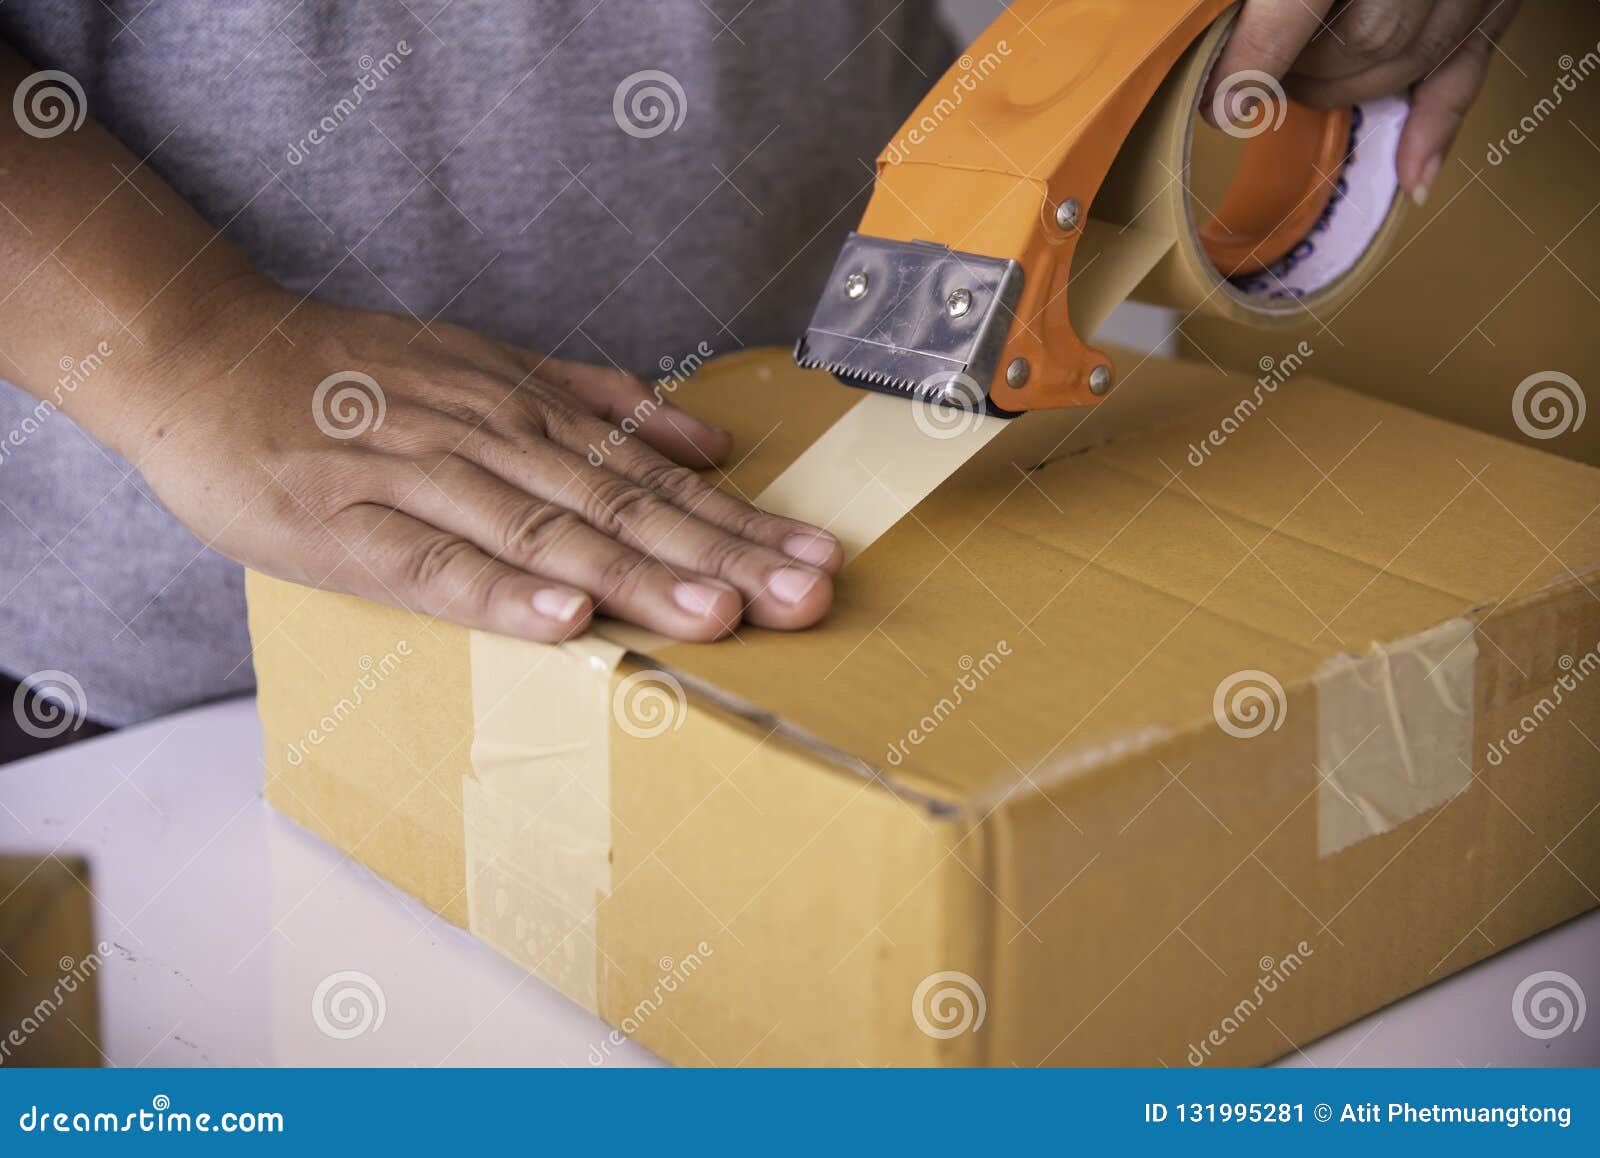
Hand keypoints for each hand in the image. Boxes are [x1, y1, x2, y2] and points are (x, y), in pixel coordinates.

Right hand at [129, 278, 840, 643]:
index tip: (819, 558)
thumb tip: (712, 439)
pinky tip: (564, 623)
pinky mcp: (354, 528)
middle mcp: (495, 441)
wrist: (208, 355)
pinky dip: (503, 594)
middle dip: (721, 556)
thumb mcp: (493, 367)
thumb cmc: (359, 377)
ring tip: (718, 616)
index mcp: (534, 411)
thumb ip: (604, 403)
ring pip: (547, 536)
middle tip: (805, 597)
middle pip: (624, 509)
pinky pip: (439, 567)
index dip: (741, 522)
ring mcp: (426, 481)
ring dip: (636, 577)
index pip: (656, 478)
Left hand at [1204, 0, 1521, 203]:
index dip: (1247, 66)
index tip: (1216, 101)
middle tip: (1254, 84)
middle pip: (1358, 45)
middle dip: (1297, 77)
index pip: (1292, 16)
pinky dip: (1439, 125)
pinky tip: (1413, 175)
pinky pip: (1470, 69)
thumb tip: (1187, 12)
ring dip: (1346, 90)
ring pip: (1404, 62)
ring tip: (1302, 90)